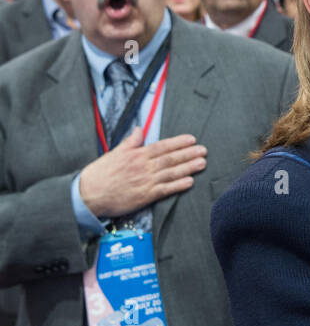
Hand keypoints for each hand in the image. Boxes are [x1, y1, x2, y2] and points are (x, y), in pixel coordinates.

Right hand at [79, 126, 207, 218]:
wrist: (89, 194)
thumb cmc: (100, 174)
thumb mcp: (114, 152)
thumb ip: (130, 142)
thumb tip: (140, 129)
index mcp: (137, 155)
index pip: (162, 146)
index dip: (178, 142)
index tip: (191, 139)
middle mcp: (143, 167)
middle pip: (170, 158)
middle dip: (189, 154)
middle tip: (203, 150)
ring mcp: (145, 182)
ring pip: (171, 173)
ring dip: (188, 167)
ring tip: (202, 163)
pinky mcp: (145, 196)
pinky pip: (165, 190)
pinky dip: (178, 186)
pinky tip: (189, 181)